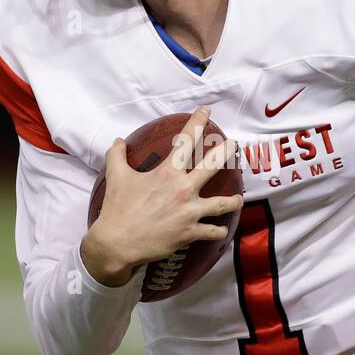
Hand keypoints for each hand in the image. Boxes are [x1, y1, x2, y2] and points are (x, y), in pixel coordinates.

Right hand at [81, 107, 242, 286]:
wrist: (117, 243)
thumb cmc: (117, 209)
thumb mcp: (116, 177)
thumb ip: (117, 156)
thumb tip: (118, 141)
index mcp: (167, 173)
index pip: (186, 141)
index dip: (197, 122)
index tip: (206, 111)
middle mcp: (183, 189)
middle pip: (212, 166)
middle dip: (226, 152)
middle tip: (235, 146)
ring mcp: (189, 212)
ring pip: (222, 203)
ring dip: (233, 200)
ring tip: (239, 198)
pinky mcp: (190, 233)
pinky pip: (211, 231)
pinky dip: (218, 230)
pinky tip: (222, 230)